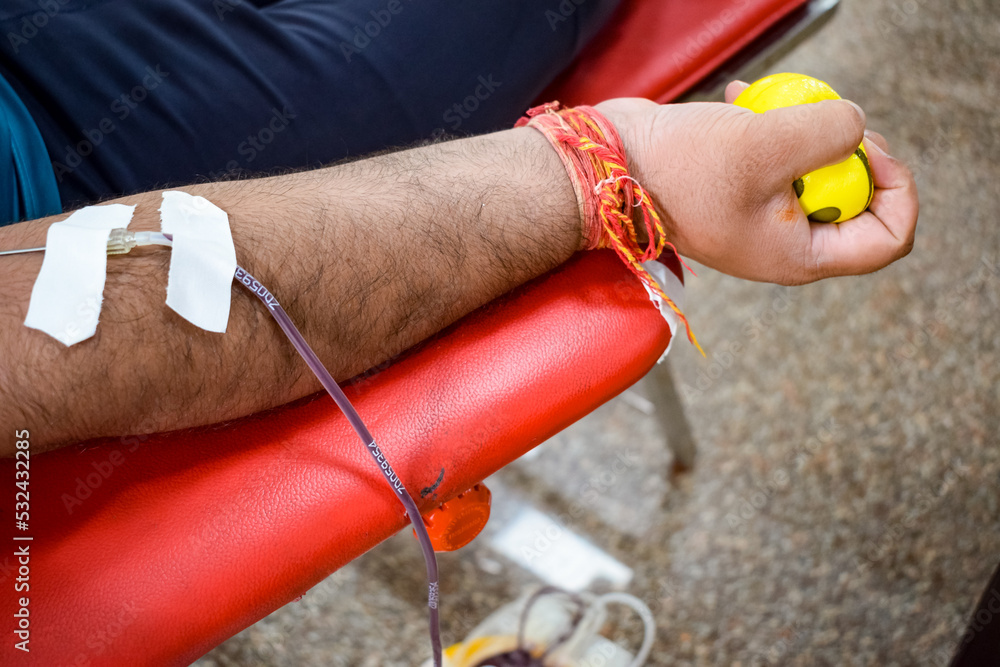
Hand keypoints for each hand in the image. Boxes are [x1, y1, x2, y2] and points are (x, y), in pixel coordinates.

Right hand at [594, 82, 917, 284]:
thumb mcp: (768, 144)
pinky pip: (776, 159)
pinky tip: (744, 98)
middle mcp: (783, 244)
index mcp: (799, 256)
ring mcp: (758, 218)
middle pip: (857, 201)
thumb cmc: (680, 168)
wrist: (608, 165)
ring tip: (777, 105)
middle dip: (852, 152)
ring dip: (806, 131)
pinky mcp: (736, 189)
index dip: (897, 188)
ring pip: (816, 173)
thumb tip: (858, 125)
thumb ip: (833, 132)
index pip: (887, 238)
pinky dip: (770, 127)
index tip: (870, 145)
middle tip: (831, 118)